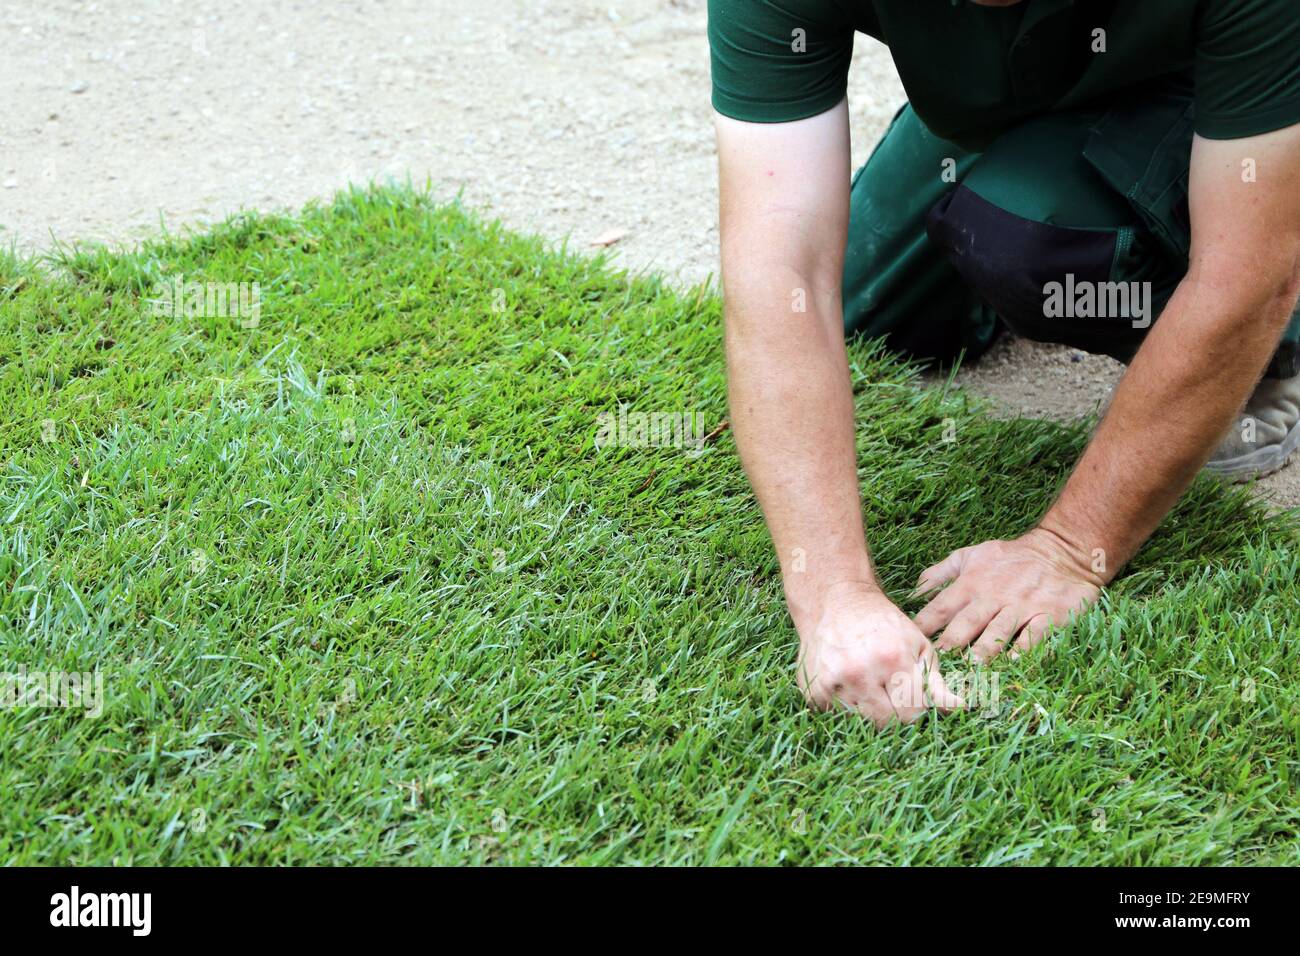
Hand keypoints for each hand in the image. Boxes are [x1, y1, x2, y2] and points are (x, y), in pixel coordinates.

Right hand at [796, 583, 963, 726]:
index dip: (917, 708)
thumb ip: (936, 681)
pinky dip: (845, 708)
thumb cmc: (883, 623)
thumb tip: (961, 708)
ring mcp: (832, 683)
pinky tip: (848, 684)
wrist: (835, 602)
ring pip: (861, 723)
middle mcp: (859, 673)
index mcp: (891, 659)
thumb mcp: (917, 645)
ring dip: (868, 710)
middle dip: (894, 714)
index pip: (913, 711)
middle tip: (890, 693)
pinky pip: (837, 717)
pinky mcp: (813, 691)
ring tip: (868, 685)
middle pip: (887, 723)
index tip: (912, 696)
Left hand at [913, 528, 1103, 661]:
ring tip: (971, 668)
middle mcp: (993, 596)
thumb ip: (940, 573)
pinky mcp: (1048, 615)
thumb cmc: (1009, 558)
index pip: (941, 607)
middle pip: (966, 623)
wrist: (1061, 551)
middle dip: (950, 644)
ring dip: (984, 651)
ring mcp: (1021, 606)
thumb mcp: (970, 555)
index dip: (924, 626)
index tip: (911, 644)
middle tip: (937, 666)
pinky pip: (1034, 636)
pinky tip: (1013, 664)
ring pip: (998, 632)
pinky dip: (1024, 650)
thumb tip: (913, 592)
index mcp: (971, 583)